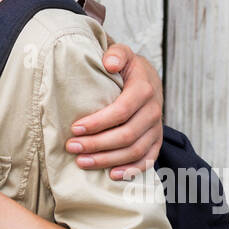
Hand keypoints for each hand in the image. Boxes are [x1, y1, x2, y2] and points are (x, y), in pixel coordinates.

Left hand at [67, 46, 163, 180]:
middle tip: (72, 147)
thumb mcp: (123, 54)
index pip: (122, 110)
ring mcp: (156, 128)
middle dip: (97, 144)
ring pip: (134, 150)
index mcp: (144, 89)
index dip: (98, 122)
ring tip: (82, 162)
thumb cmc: (128, 68)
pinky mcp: (156, 140)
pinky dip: (131, 170)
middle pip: (126, 134)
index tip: (75, 128)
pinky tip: (111, 175)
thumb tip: (109, 63)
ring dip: (107, 159)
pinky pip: (147, 160)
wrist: (148, 78)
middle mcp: (154, 110)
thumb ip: (116, 54)